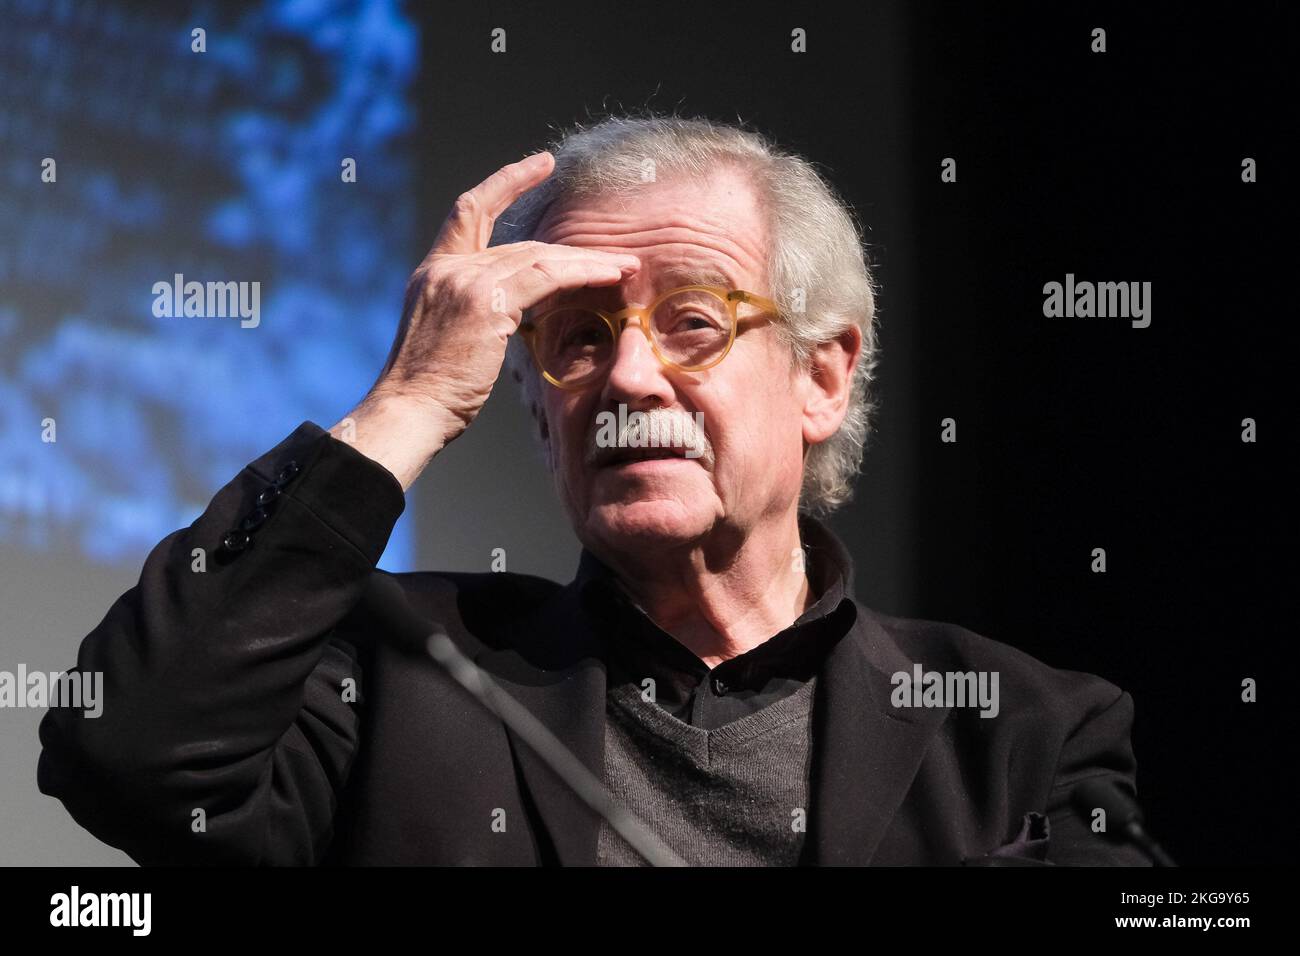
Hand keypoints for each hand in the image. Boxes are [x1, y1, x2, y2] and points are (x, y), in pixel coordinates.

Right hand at [331, 151, 640, 489]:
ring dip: (589, 262)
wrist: (409, 410)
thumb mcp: (448, 339)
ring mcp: (464, 281)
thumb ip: (476, 314)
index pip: (469, 210)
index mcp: (433, 273)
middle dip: (573, 248)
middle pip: (521, 245)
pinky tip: (610, 275)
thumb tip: (513, 315)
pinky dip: (582, 273)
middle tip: (616, 253)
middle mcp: (447, 268)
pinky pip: (546, 277)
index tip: (540, 165)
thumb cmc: (430, 391)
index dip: (506, 183)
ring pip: (540, 258)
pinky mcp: (485, 302)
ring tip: (626, 267)